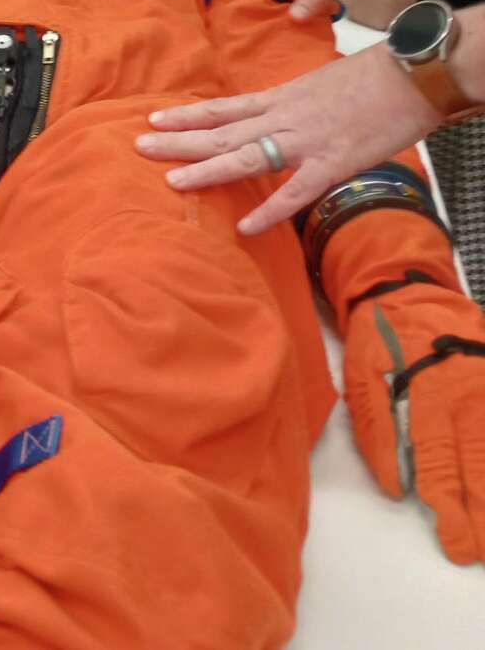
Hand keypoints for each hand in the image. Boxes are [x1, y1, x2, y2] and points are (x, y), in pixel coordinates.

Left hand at [135, 43, 441, 234]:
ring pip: (247, 155)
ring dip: (207, 169)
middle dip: (179, 140)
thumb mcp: (318, 84)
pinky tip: (245, 228)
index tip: (153, 119)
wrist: (410, 75)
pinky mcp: (333, 163)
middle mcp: (284, 117)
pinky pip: (295, 191)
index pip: (224, 107)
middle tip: (139, 147)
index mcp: (281, 97)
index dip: (188, 114)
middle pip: (222, 130)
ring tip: (170, 181)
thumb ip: (291, 104)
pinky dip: (270, 210)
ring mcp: (306, 141)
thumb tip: (271, 117)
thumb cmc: (370, 78)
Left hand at [343, 281, 484, 563]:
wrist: (411, 285)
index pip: (440, 461)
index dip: (447, 504)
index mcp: (431, 391)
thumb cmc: (382, 333)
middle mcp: (470, 391)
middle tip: (477, 550)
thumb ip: (375, 427)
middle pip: (479, 463)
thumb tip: (394, 486)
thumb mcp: (362, 371)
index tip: (453, 539)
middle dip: (481, 513)